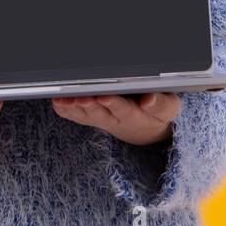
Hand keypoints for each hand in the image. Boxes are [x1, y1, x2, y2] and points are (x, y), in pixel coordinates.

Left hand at [51, 92, 179, 146]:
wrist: (145, 128)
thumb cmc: (156, 113)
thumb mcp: (168, 110)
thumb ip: (161, 104)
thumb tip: (148, 100)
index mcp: (136, 116)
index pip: (124, 110)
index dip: (114, 104)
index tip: (105, 97)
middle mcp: (115, 119)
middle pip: (100, 113)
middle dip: (89, 105)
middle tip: (80, 98)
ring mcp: (101, 120)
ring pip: (85, 116)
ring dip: (74, 108)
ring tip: (65, 99)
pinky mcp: (91, 118)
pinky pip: (76, 117)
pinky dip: (66, 110)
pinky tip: (57, 102)